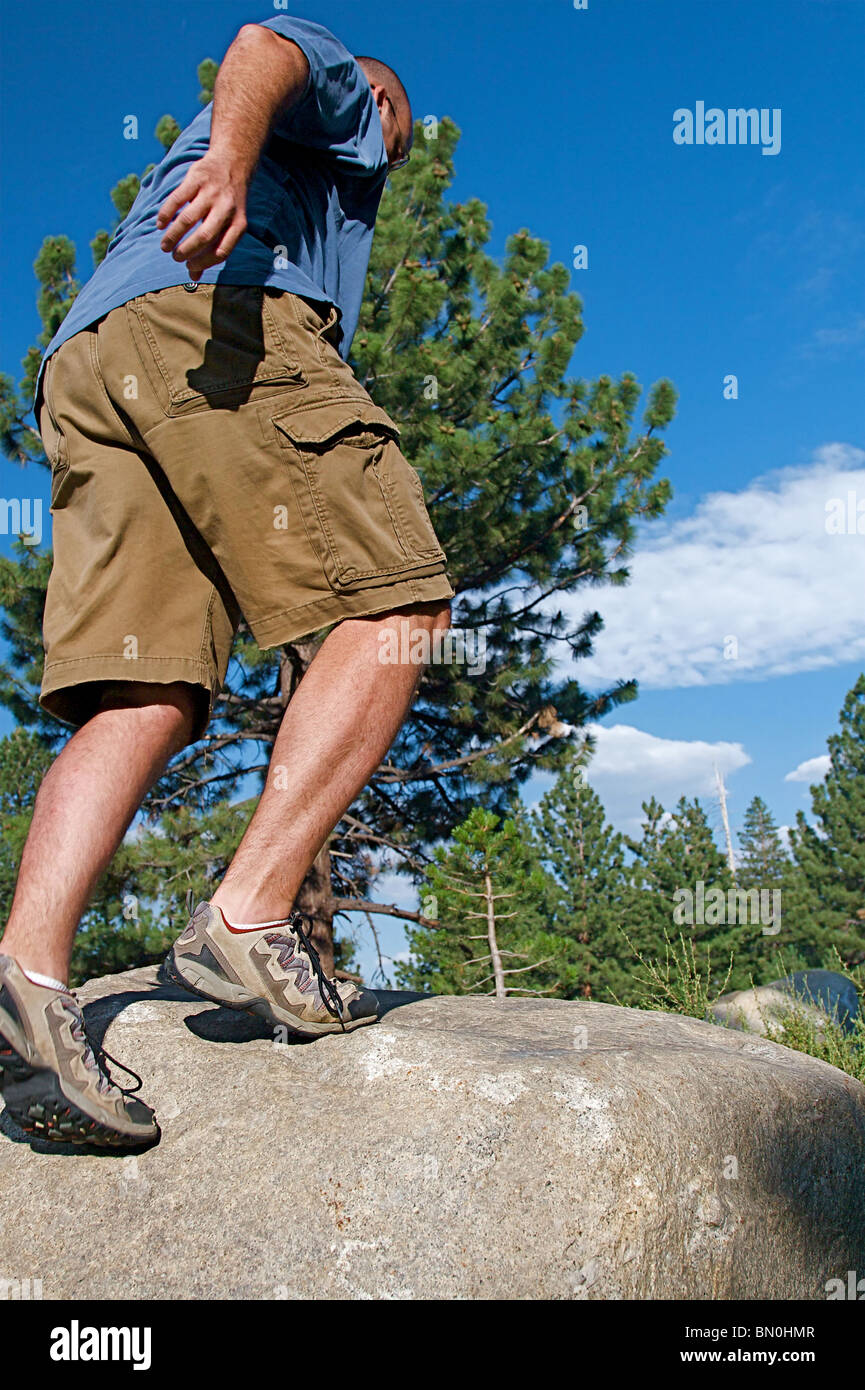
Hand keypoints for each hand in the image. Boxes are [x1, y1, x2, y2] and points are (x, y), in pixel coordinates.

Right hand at [155, 152, 249, 279]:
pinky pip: (177, 199)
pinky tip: (161, 224)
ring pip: (188, 219)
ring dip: (173, 235)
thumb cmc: (227, 204)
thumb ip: (212, 249)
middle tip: (175, 257)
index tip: (189, 266)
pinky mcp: (196, 178)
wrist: (232, 162)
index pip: (222, 252)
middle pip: (204, 237)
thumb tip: (194, 276)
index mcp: (238, 224)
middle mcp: (227, 209)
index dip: (204, 262)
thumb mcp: (228, 225)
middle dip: (186, 251)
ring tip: (165, 245)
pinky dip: (166, 214)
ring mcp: (211, 192)